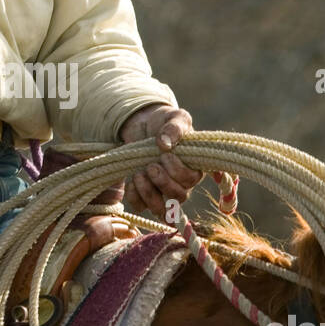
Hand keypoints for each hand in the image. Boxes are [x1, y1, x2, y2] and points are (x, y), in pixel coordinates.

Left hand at [118, 104, 202, 218]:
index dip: (177, 171)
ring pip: (160, 209)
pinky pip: (139, 206)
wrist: (143, 124)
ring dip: (148, 193)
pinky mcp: (143, 193)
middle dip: (162, 182)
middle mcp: (180, 184)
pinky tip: (132, 178)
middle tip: (151, 165)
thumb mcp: (174, 117)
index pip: (191, 181)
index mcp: (193, 168)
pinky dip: (134, 195)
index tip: (165, 154)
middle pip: (178, 198)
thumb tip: (165, 143)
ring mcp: (161, 191)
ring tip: (139, 174)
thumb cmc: (164, 122)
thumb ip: (175, 127)